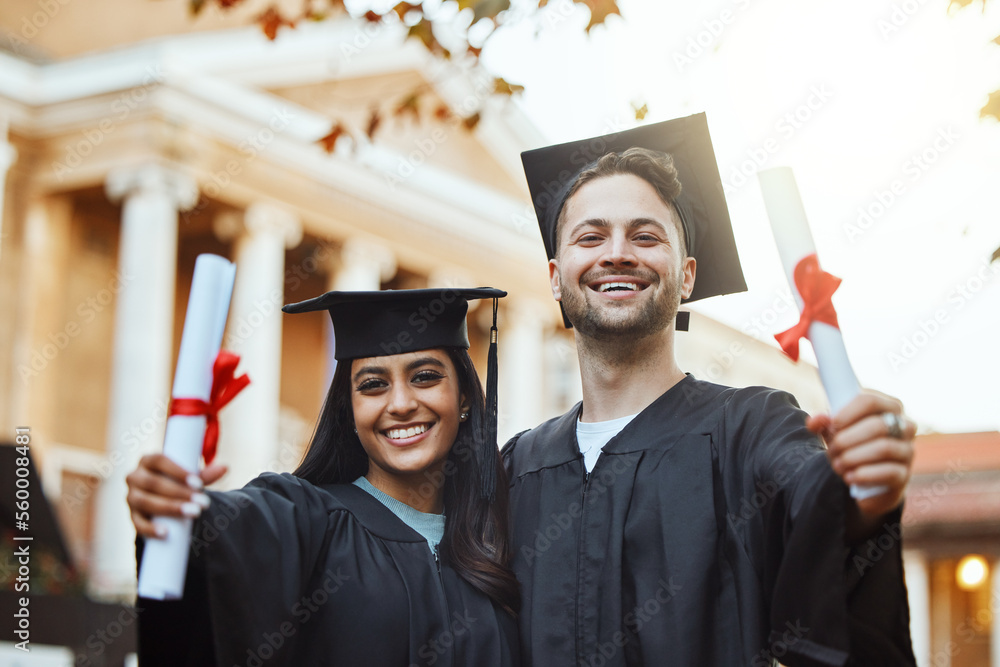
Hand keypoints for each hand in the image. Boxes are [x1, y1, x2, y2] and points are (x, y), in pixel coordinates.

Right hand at [126, 454, 227, 538]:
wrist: (161, 500)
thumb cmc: (177, 483)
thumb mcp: (189, 477)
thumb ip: (205, 475)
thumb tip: (225, 468)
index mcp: (148, 461)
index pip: (159, 460)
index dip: (178, 471)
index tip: (199, 484)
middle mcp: (135, 477)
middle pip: (153, 483)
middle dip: (179, 493)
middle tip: (204, 503)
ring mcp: (131, 497)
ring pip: (145, 501)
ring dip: (170, 508)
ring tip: (193, 513)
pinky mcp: (132, 516)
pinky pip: (137, 524)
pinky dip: (150, 529)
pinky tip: (166, 533)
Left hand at [806, 391, 914, 519]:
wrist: (863, 477)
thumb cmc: (851, 443)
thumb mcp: (835, 430)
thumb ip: (823, 422)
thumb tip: (814, 421)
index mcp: (888, 406)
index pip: (869, 401)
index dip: (847, 413)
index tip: (832, 424)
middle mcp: (904, 426)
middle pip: (877, 425)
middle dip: (847, 439)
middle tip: (833, 449)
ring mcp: (907, 450)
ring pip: (884, 448)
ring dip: (854, 457)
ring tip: (837, 464)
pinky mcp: (904, 474)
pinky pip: (889, 472)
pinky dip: (865, 475)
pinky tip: (849, 477)